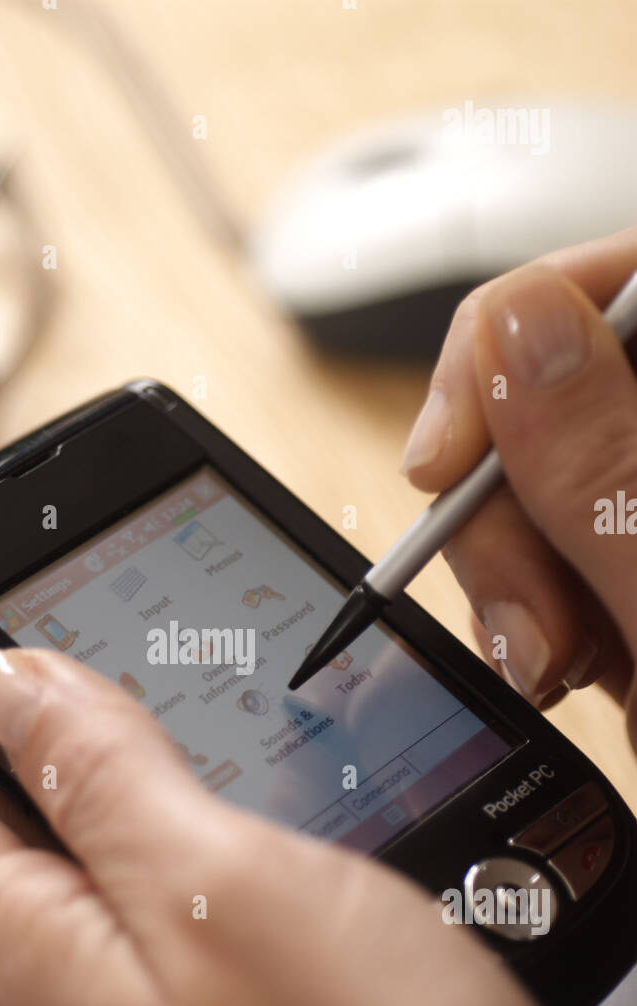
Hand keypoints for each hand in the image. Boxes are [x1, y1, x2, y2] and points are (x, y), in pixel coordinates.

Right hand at [401, 227, 636, 748]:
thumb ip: (611, 465)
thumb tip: (515, 331)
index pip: (614, 279)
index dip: (501, 351)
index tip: (444, 467)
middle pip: (558, 393)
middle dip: (513, 521)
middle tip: (533, 632)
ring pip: (554, 488)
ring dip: (540, 592)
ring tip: (590, 673)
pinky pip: (577, 557)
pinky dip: (569, 623)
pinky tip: (607, 673)